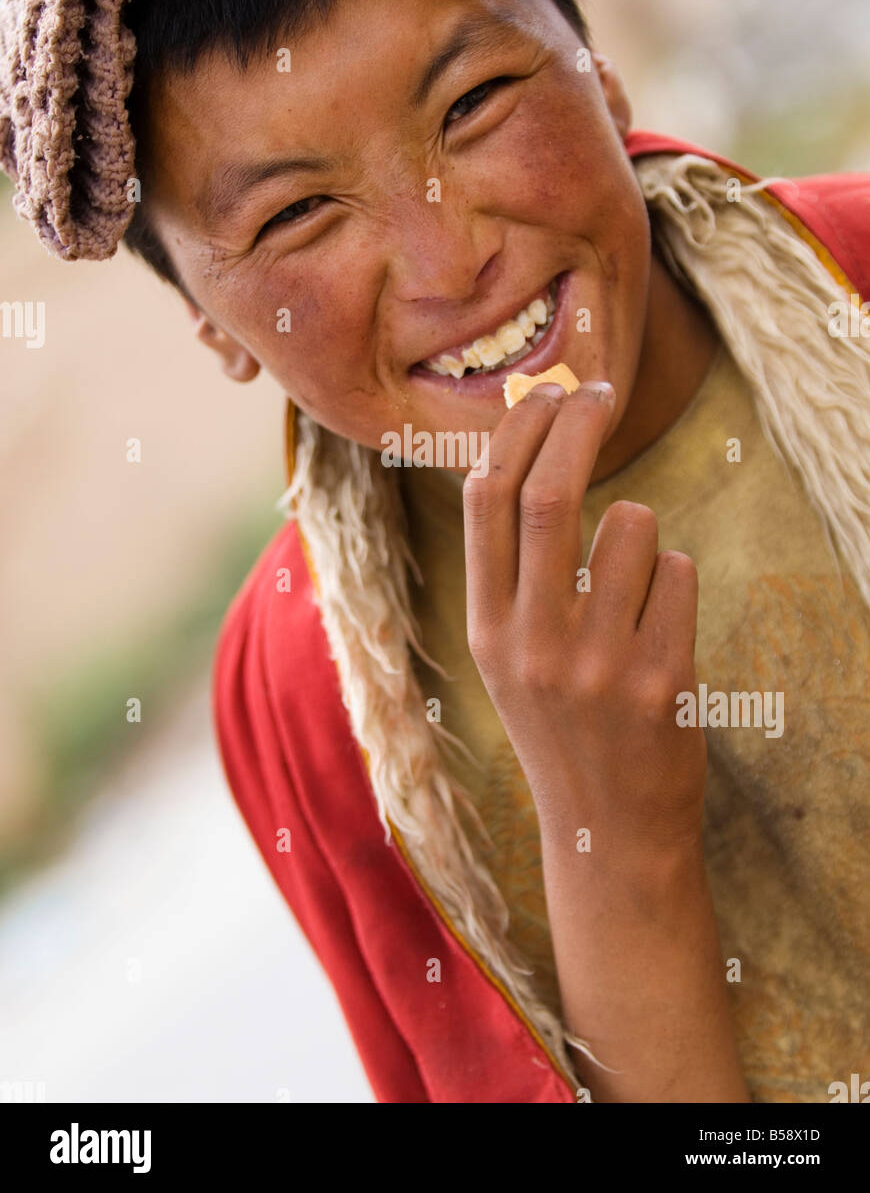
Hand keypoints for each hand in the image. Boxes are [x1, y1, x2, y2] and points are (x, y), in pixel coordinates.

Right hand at [463, 379, 704, 861]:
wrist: (610, 834)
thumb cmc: (561, 723)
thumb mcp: (509, 653)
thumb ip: (514, 568)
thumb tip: (531, 450)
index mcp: (486, 628)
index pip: (486, 499)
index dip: (517, 430)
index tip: (545, 393)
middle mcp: (531, 642)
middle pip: (551, 494)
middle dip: (577, 422)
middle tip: (598, 391)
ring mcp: (597, 663)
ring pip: (634, 524)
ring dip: (643, 530)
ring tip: (637, 589)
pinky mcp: (661, 679)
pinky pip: (682, 571)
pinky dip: (678, 577)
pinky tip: (663, 631)